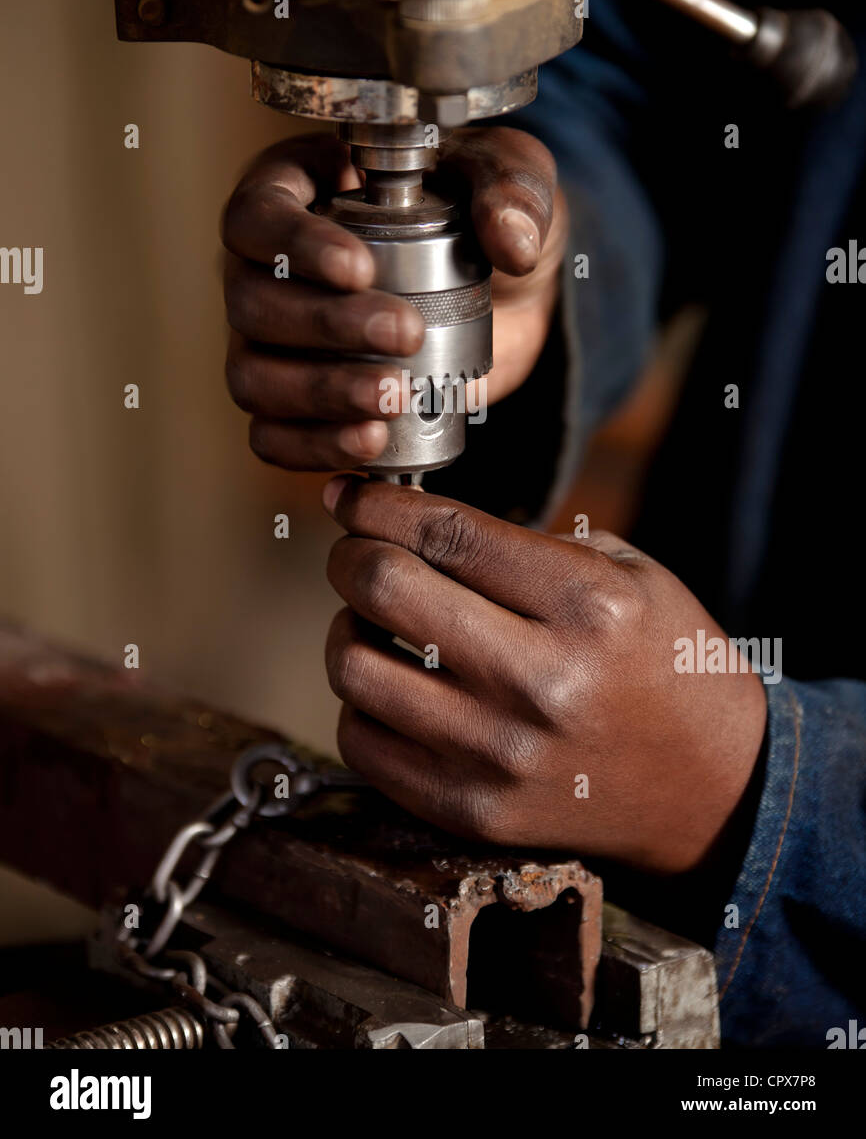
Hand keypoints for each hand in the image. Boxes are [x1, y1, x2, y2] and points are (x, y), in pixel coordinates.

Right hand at [222, 127, 565, 471]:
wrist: (503, 291)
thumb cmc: (483, 210)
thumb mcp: (510, 175)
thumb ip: (513, 190)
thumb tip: (510, 243)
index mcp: (295, 189)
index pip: (256, 215)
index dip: (294, 245)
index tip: (360, 269)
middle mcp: (265, 267)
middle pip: (251, 303)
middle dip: (327, 326)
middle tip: (407, 332)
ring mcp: (273, 342)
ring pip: (253, 376)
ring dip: (321, 392)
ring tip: (394, 396)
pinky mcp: (296, 403)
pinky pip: (273, 436)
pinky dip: (314, 445)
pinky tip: (370, 440)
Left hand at [322, 476, 766, 874]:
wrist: (714, 789)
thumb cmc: (663, 661)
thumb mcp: (630, 574)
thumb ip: (526, 543)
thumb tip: (407, 520)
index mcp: (589, 604)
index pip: (445, 533)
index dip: (378, 503)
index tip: (350, 494)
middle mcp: (541, 681)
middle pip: (386, 589)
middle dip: (351, 555)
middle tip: (356, 551)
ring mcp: (501, 755)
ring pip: (355, 669)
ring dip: (348, 629)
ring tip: (372, 622)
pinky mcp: (474, 812)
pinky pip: (363, 744)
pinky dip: (361, 703)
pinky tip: (391, 683)